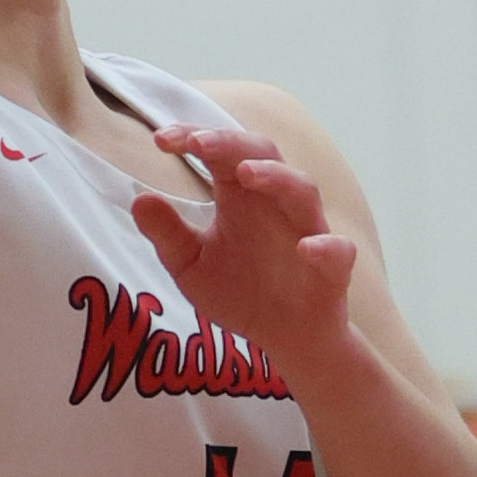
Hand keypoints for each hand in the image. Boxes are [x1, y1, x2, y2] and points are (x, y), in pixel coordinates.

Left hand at [131, 126, 357, 368]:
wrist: (285, 338)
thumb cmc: (240, 291)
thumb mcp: (191, 266)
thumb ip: (168, 234)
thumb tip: (138, 200)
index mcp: (240, 197)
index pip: (220, 153)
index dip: (193, 138)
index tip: (160, 139)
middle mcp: (275, 204)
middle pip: (263, 155)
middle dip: (232, 144)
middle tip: (198, 142)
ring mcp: (307, 232)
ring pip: (302, 191)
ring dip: (277, 178)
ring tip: (246, 173)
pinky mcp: (332, 268)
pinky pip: (337, 250)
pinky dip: (324, 246)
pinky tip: (306, 249)